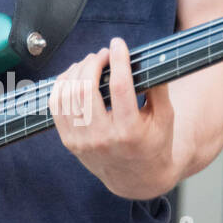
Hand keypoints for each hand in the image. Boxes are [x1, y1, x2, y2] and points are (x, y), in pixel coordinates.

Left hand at [48, 37, 176, 198]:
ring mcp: (82, 141)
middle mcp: (102, 138)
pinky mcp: (69, 142)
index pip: (119, 87)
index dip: (118, 59)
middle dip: (93, 62)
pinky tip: (75, 77)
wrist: (137, 178)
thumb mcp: (165, 117)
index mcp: (129, 132)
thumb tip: (146, 57)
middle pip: (85, 88)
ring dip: (77, 71)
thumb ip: (158, 87)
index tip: (118, 44)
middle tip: (103, 54)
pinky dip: (63, 85)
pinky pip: (56, 106)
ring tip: (91, 63)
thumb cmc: (154, 143)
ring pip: (67, 94)